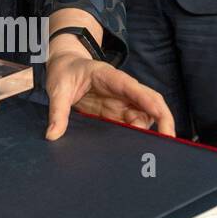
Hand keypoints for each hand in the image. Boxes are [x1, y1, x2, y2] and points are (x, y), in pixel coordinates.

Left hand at [44, 51, 174, 139]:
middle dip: (162, 122)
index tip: (163, 121)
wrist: (63, 66)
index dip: (152, 105)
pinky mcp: (117, 113)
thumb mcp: (57, 89)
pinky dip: (136, 137)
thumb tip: (52, 134)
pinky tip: (134, 150)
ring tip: (142, 151)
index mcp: (111, 77)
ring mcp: (122, 102)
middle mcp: (123, 90)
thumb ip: (57, 111)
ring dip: (147, 132)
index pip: (137, 90)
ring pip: (145, 117)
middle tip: (164, 144)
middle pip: (151, 104)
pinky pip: (132, 125)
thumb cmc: (64, 72)